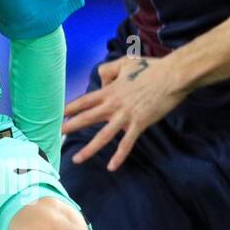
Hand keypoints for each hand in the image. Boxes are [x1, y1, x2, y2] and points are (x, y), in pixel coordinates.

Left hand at [62, 55, 185, 169]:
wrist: (172, 76)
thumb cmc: (151, 68)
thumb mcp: (125, 62)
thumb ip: (109, 70)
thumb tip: (103, 81)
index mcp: (109, 90)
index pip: (84, 101)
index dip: (70, 108)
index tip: (59, 115)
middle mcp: (113, 105)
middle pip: (87, 118)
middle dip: (71, 127)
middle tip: (57, 135)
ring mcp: (125, 116)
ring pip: (102, 136)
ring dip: (88, 149)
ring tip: (76, 159)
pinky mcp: (139, 124)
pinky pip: (126, 143)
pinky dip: (119, 156)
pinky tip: (111, 167)